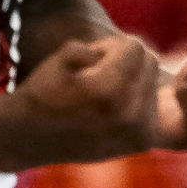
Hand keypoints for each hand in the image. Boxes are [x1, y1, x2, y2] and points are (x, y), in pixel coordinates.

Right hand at [14, 34, 160, 163]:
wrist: (33, 139)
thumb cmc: (45, 90)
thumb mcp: (64, 55)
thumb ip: (102, 45)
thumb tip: (133, 52)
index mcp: (107, 90)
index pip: (135, 47)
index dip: (110, 46)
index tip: (89, 61)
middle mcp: (127, 115)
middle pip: (150, 62)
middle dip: (126, 60)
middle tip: (97, 74)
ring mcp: (138, 133)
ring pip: (154, 82)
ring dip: (132, 79)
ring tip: (103, 91)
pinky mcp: (142, 142)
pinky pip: (153, 104)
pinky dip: (137, 99)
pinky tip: (113, 108)